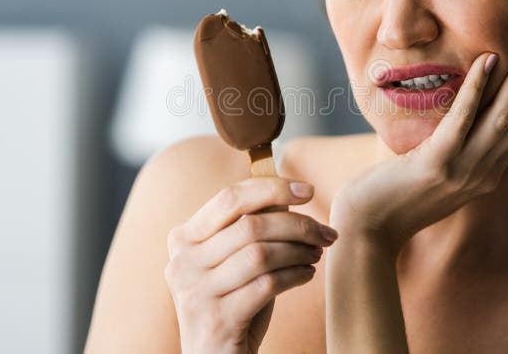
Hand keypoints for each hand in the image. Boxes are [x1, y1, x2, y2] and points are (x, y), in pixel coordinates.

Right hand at [165, 177, 338, 353]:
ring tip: (317, 254)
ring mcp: (195, 292)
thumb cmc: (232, 304)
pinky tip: (307, 275)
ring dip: (299, 251)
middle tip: (326, 233)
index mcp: (183, 239)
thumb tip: (288, 195)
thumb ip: (250, 229)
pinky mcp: (216, 319)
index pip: (230, 198)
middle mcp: (182, 262)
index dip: (272, 188)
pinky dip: (295, 276)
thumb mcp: (235, 261)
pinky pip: (267, 285)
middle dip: (297, 225)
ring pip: (261, 254)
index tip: (307, 190)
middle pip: (251, 225)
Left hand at [329, 38, 507, 255]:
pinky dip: (478, 89)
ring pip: (502, 117)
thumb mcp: (438, 173)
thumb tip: (465, 116)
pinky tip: (488, 60)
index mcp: (487, 175)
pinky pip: (462, 120)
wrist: (369, 230)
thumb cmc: (395, 197)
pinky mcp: (437, 164)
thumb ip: (458, 150)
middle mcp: (484, 174)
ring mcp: (463, 171)